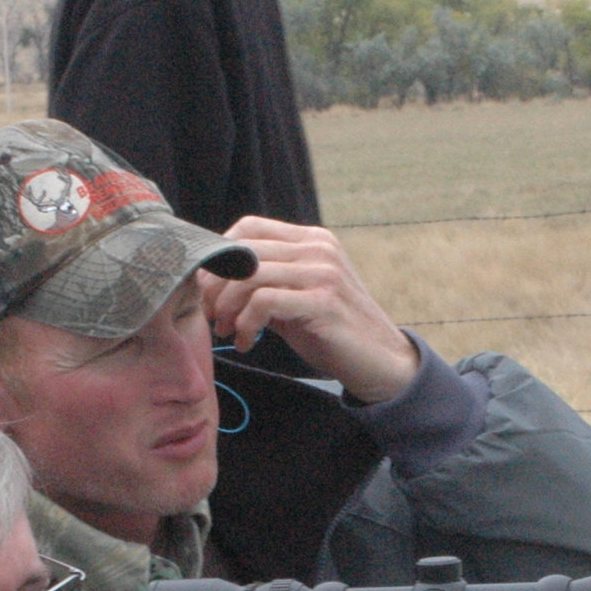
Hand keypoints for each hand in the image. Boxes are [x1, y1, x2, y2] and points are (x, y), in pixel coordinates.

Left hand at [200, 218, 419, 402]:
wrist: (380, 362)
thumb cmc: (333, 332)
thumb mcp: (296, 298)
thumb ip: (265, 283)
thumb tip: (215, 280)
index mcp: (311, 240)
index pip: (249, 227)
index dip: (219, 256)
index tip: (209, 289)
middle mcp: (318, 248)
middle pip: (243, 252)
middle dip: (215, 287)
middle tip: (211, 317)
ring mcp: (323, 272)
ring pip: (249, 276)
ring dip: (226, 309)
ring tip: (226, 332)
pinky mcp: (323, 301)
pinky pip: (264, 302)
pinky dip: (245, 325)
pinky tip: (246, 343)